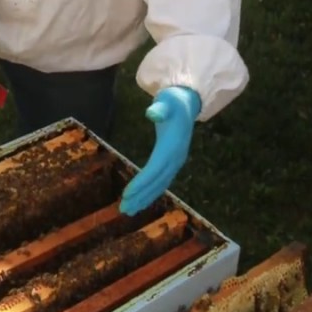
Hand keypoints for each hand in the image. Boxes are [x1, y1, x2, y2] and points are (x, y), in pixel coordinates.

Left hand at [120, 87, 200, 215]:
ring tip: (129, 210)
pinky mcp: (172, 162)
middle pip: (157, 181)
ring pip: (160, 185)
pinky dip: (151, 192)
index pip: (155, 168)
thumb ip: (160, 108)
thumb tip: (152, 113)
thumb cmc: (173, 101)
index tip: (127, 193)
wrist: (187, 102)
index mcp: (172, 146)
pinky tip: (140, 199)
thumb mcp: (167, 101)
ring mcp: (176, 161)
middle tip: (124, 208)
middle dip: (141, 195)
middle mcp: (176, 157)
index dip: (142, 182)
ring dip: (145, 198)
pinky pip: (162, 181)